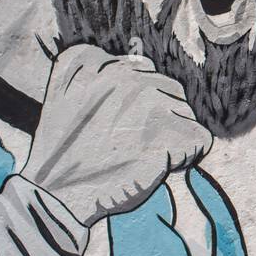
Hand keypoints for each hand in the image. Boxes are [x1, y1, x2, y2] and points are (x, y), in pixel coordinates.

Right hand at [21, 44, 212, 226]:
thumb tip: (141, 67)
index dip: (133, 102)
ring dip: (170, 135)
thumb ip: (96, 72)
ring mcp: (146, 100)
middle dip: (156, 117)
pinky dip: (187, 157)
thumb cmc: (64, 153)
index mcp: (91, 60)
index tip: (109, 124)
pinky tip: (157, 166)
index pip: (140, 69)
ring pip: (184, 111)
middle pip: (167, 88)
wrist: (56, 194)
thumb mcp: (63, 95)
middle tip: (125, 144)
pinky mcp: (166, 131)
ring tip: (137, 154)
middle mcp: (120, 73)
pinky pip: (199, 139)